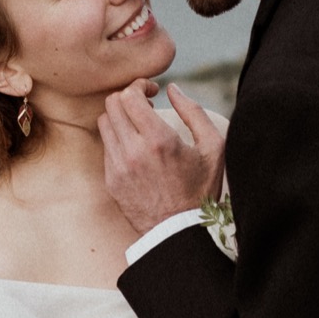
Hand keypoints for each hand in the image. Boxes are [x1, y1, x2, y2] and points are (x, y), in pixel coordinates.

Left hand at [100, 81, 226, 235]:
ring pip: (104, 123)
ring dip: (120, 116)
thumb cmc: (201, 189)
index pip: (129, 95)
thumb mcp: (213, 147)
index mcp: (159, 140)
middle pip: (112, 104)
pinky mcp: (111, 180)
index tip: (152, 91)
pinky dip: (118, 138)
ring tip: (139, 125)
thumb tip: (172, 89)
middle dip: (128, 97)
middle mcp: (133, 152)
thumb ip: (194, 112)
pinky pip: (105, 146)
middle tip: (145, 105)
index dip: (139, 85)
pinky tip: (135, 146)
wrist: (180, 232)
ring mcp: (118, 167)